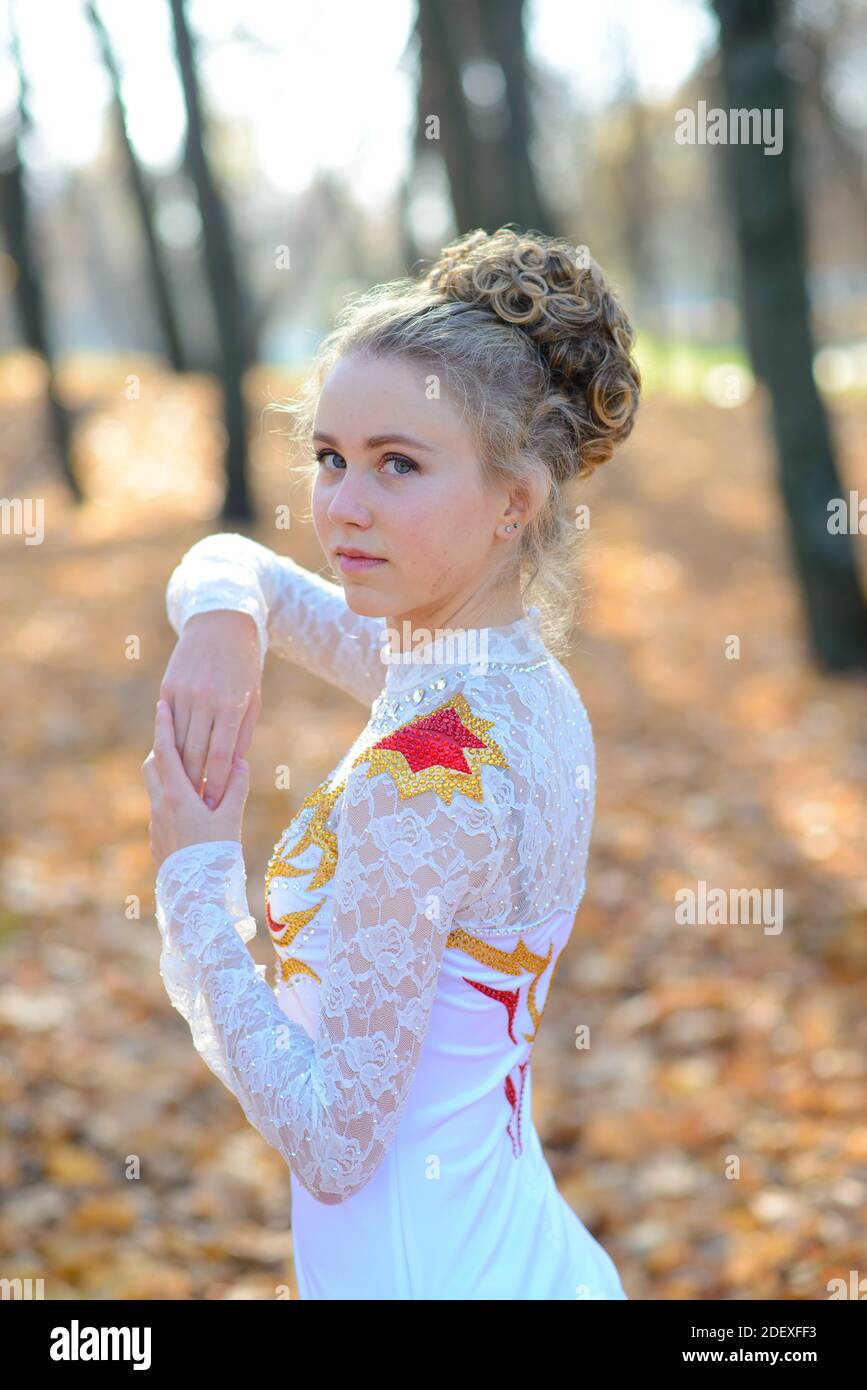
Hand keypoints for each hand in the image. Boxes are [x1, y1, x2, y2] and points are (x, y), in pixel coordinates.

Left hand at [142, 700, 249, 868]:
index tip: (162, 704)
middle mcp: (160, 807)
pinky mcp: (158, 841)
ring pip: (155, 789)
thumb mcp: (231, 818)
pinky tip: (189, 809)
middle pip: (153, 766)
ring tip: (187, 773)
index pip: (165, 752)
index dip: (163, 727)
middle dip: (162, 749)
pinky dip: (170, 800)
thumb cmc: (216, 855)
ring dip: (166, 776)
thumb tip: (241, 761)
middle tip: (176, 736)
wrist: (196, 897)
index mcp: (177, 796)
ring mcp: (156, 825)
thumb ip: (236, 788)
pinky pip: (160, 811)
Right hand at [160, 609, 260, 808]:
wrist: (221, 623)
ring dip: (178, 768)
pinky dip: (167, 743)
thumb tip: (231, 765)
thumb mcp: (253, 697)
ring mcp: (184, 693)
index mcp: (231, 706)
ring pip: (176, 741)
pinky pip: (166, 724)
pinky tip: (170, 760)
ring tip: (182, 789)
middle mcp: (205, 701)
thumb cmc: (244, 665)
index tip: (212, 804)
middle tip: (195, 806)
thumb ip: (242, 733)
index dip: (214, 784)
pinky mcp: (168, 686)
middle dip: (195, 783)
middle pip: (195, 754)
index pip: (220, 757)